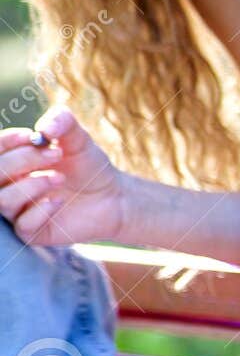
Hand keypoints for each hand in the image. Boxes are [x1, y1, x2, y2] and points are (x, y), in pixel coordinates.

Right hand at [0, 107, 126, 245]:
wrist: (113, 196)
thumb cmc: (88, 166)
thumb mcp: (78, 139)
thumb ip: (62, 122)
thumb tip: (44, 128)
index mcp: (11, 162)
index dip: (5, 142)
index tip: (32, 135)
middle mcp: (8, 186)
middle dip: (23, 160)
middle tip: (56, 154)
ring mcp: (18, 211)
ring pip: (3, 200)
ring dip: (32, 185)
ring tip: (60, 178)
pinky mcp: (33, 233)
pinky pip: (23, 225)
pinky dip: (41, 210)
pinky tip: (59, 200)